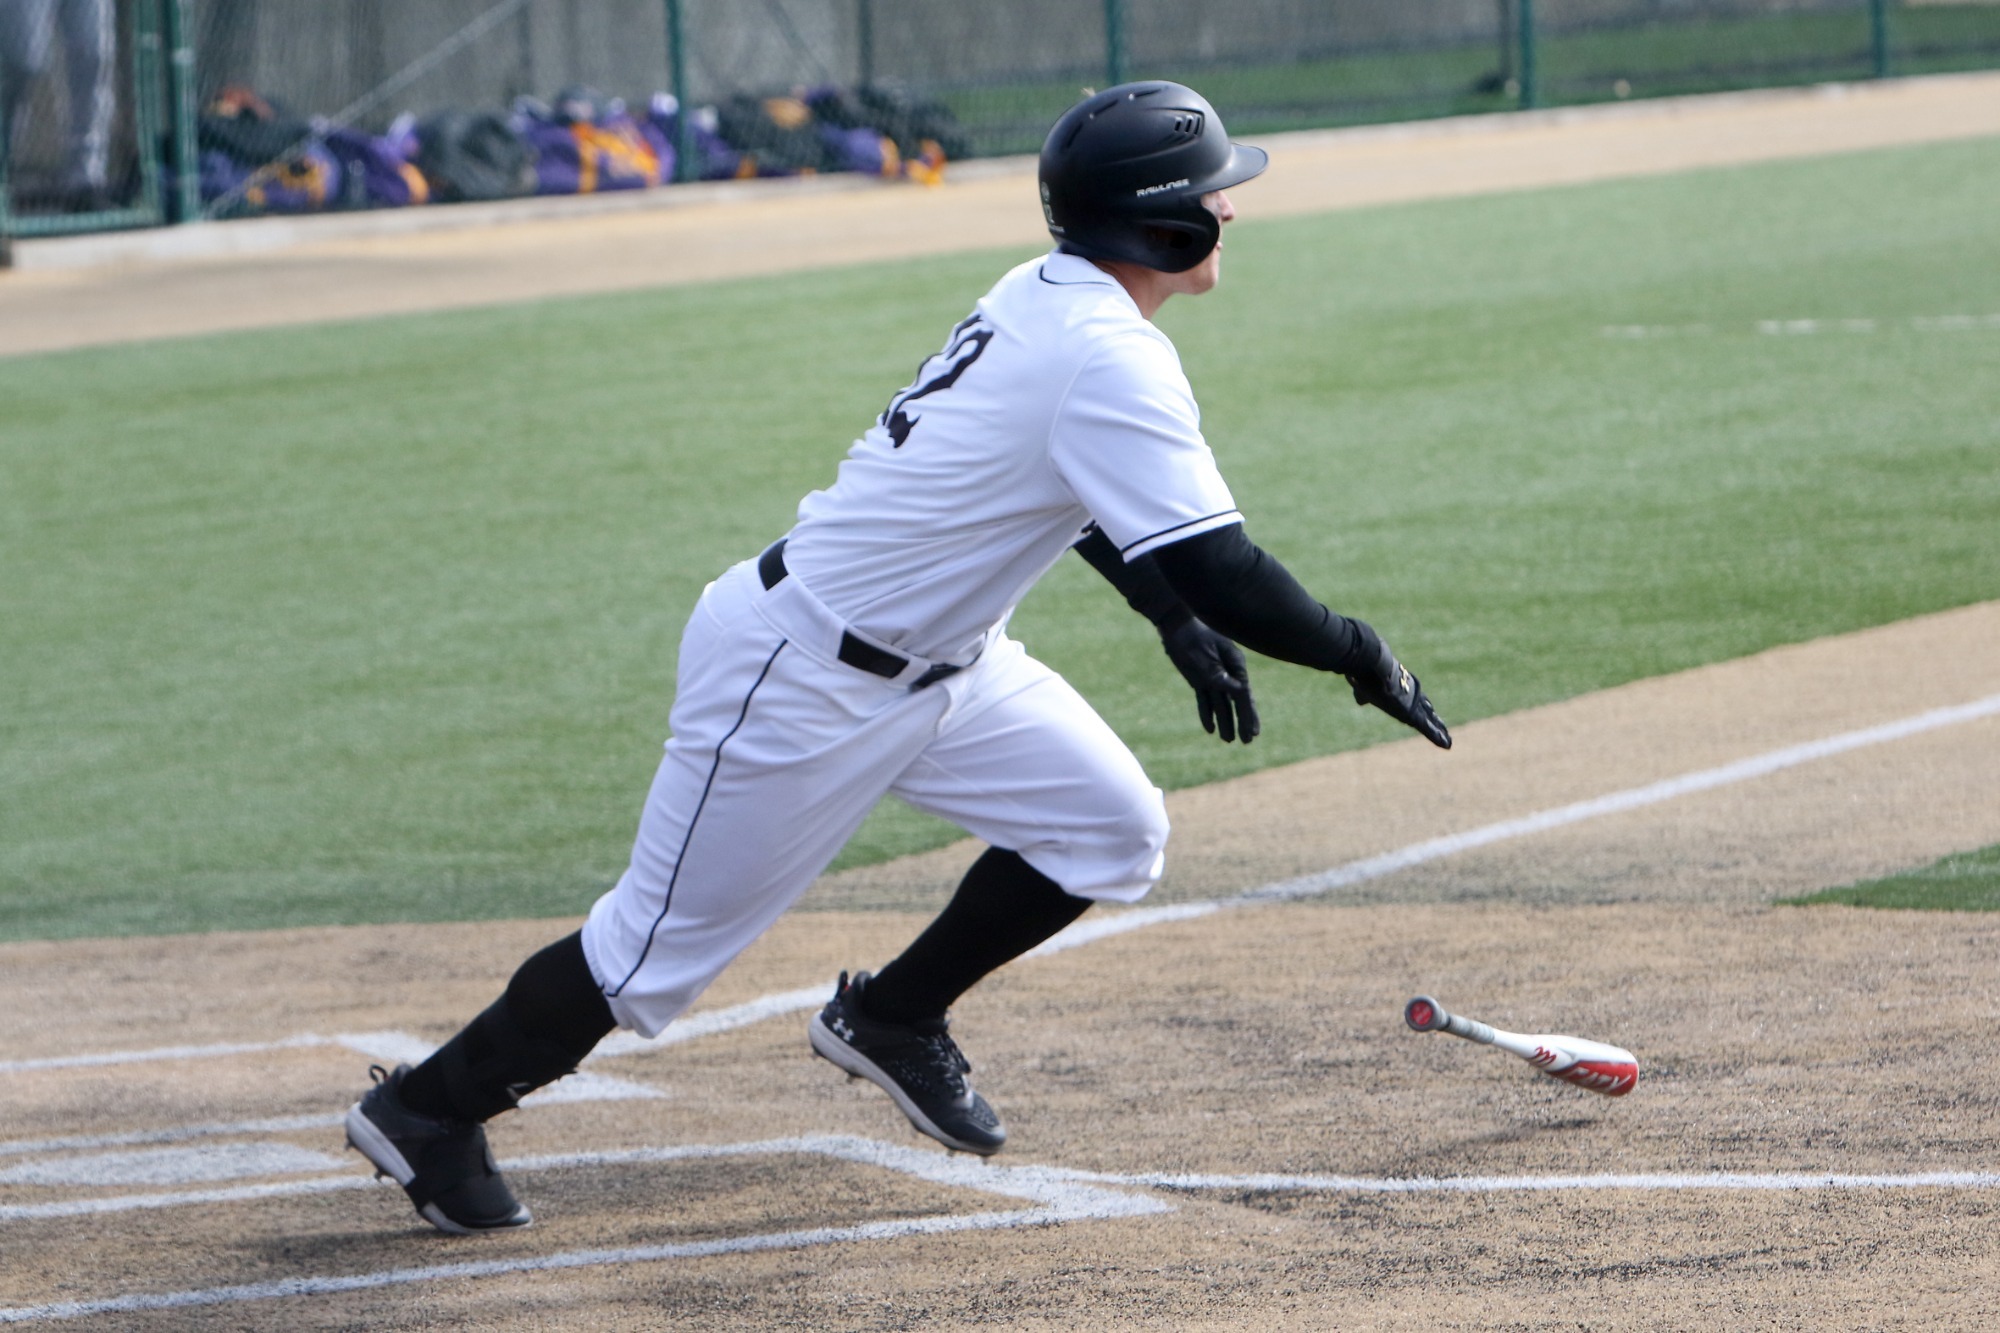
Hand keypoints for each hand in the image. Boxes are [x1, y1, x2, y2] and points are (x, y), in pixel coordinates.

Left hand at [1160, 618, 1258, 742]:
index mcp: (1234, 664)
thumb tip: (1239, 690)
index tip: (1253, 732)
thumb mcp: (1204, 654)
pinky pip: (1205, 700)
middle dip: (1242, 721)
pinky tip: (1209, 729)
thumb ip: (1219, 674)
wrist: (1175, 624)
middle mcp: (1227, 672)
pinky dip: (1207, 713)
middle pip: (1237, 701)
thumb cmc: (1192, 635)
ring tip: (1229, 740)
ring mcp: (1214, 676)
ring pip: (1222, 703)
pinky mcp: (1200, 679)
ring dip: (1226, 721)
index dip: (1248, 715)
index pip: (1243, 694)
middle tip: (1248, 741)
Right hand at [1346, 637, 1450, 748]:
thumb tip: (1361, 701)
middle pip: (1426, 708)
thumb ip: (1364, 695)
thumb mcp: (1364, 688)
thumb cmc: (1366, 674)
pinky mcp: (1412, 713)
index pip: (1415, 698)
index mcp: (1401, 686)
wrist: (1371, 665)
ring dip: (1439, 730)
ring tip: (1449, 741)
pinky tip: (1446, 745)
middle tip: (1443, 728)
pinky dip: (1436, 737)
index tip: (1431, 711)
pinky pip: (1427, 728)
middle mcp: (1411, 694)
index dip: (1423, 706)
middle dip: (1434, 719)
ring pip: (1430, 720)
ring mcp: (1413, 703)